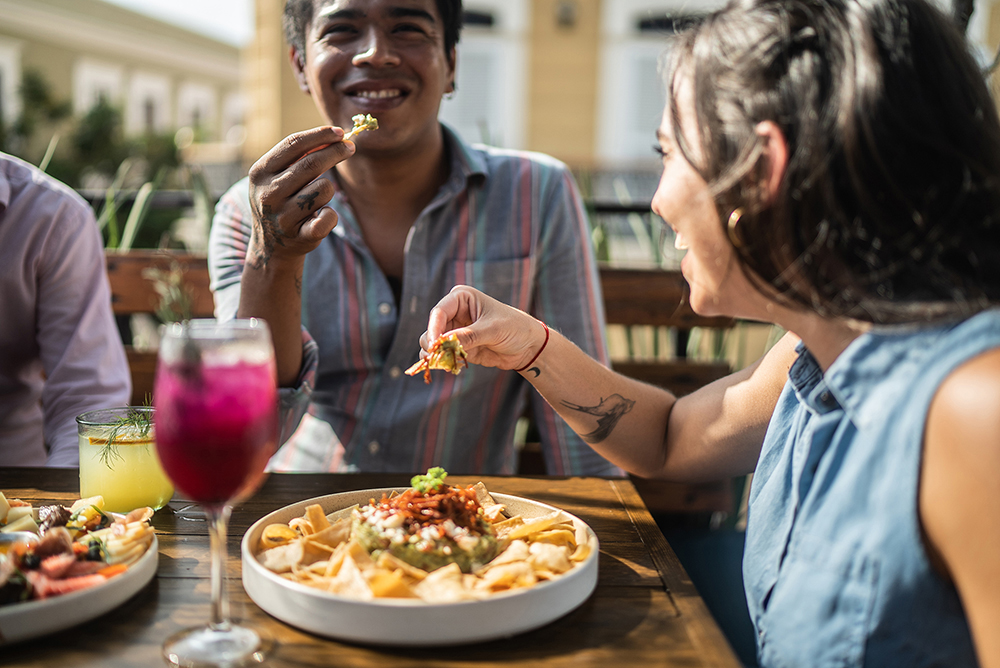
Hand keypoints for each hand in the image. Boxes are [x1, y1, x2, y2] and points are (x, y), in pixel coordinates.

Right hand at [246, 126, 355, 269]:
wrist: (270, 247)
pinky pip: (329, 216)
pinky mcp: (300, 237)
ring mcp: (283, 217)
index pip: (293, 144)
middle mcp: (268, 194)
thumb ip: (298, 157)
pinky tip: (323, 215)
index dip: (319, 135)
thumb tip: (333, 136)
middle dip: (336, 152)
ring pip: (324, 188)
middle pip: (312, 163)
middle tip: (350, 147)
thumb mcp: (276, 177)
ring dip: (330, 188)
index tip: (340, 132)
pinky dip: (332, 214)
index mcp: (260, 172)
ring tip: (319, 197)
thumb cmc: (280, 202)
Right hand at [421, 286, 545, 370]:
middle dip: (433, 344)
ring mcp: (455, 331)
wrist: (528, 346)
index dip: (433, 329)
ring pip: (433, 344)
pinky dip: (444, 362)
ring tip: (446, 364)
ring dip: (437, 355)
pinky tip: (455, 367)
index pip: (439, 312)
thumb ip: (468, 336)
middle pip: (432, 329)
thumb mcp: (492, 330)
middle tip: (439, 358)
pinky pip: (443, 356)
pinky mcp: (459, 347)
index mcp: (461, 298)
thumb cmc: (514, 328)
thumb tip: (443, 343)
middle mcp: (455, 313)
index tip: (434, 345)